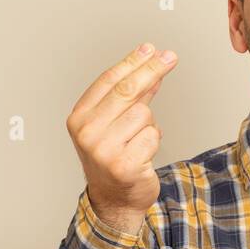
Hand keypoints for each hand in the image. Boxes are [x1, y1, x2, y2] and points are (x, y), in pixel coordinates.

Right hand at [65, 41, 178, 234]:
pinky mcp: (124, 165)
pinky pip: (152, 136)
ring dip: (148, 124)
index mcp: (79, 118)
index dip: (132, 61)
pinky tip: (143, 153)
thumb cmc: (114, 157)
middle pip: (127, 90)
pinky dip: (153, 141)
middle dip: (152, 70)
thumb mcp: (113, 123)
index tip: (151, 48)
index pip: (108, 80)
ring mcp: (104, 150)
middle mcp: (87, 133)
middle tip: (170, 57)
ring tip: (137, 141)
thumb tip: (150, 63)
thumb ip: (129, 95)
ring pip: (143, 114)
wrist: (115, 200)